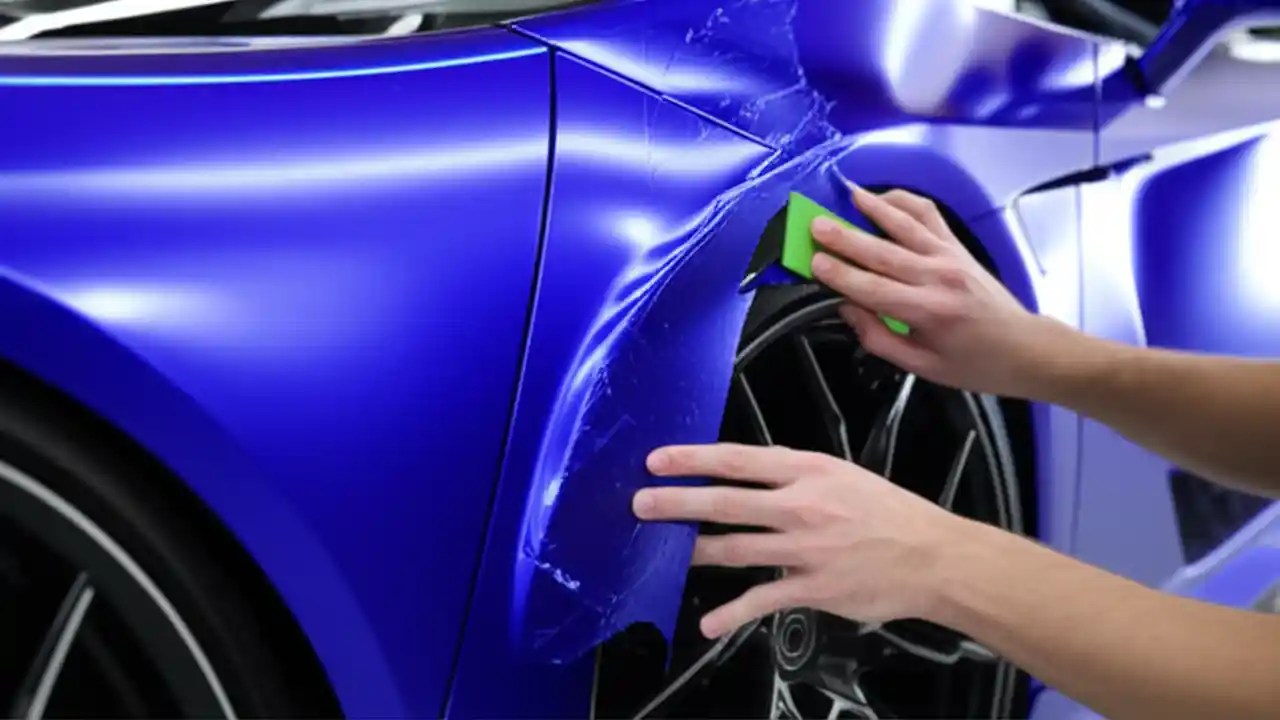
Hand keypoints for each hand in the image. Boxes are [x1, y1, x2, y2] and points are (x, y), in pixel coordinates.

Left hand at [632, 443, 974, 638]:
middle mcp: (801, 505)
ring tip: (665, 551)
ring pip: (736, 548)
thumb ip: (795, 475)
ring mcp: (805, 549)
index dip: (694, 459)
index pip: (739, 459)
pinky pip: (762, 601)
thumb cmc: (888, 513)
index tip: (658, 459)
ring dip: (695, 550)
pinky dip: (731, 614)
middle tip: (641, 503)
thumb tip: (749, 473)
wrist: (934, 557)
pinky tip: (707, 623)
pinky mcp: (812, 588)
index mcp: (808, 471)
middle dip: (679, 502)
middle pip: (727, 501)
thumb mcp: (842, 475)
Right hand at [809, 185, 1070, 396]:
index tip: (814, 263)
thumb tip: (846, 307)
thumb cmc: (974, 364)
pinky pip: (928, 215)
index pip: (873, 289)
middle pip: (883, 251)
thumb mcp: (922, 366)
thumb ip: (879, 338)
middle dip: (846, 237)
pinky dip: (904, 201)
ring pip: (905, 224)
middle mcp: (939, 277)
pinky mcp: (958, 246)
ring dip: (873, 207)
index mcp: (928, 312)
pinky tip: (882, 197)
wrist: (1025, 347)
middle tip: (815, 225)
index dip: (841, 275)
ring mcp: (950, 256)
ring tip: (846, 195)